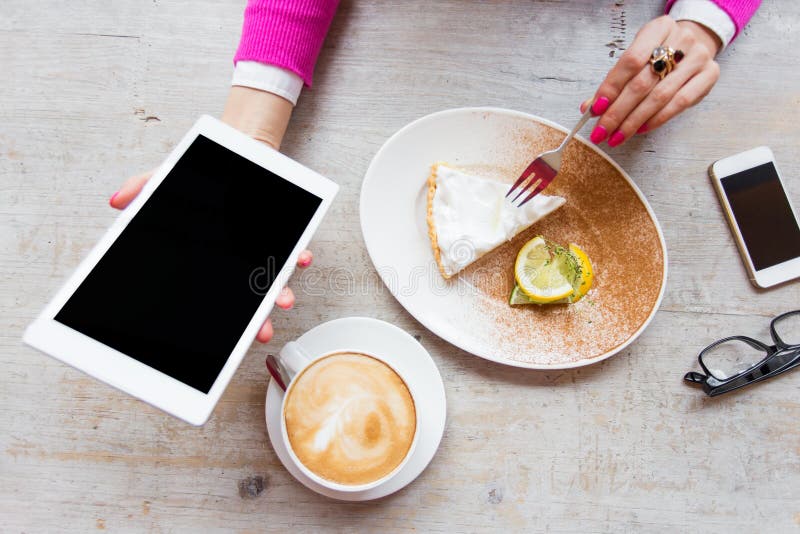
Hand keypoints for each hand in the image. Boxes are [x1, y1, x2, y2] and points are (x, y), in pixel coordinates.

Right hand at [109, 87, 305, 343]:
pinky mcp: (282, 236)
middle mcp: (236, 263)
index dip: (223, 319)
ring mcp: (260, 251)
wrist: (237, 154)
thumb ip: (142, 189)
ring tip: (284, 300)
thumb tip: (117, 200)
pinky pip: (294, 250)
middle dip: (257, 319)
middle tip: (261, 332)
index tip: (228, 337)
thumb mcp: (165, 180)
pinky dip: (300, 256)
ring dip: (281, 293)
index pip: (215, 298)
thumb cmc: (199, 179)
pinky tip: (303, 259)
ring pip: (273, 281)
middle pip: (247, 300)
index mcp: (211, 261)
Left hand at [581, 16, 720, 146]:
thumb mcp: (636, 57)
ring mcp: (697, 58)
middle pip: (642, 83)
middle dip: (618, 112)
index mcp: (658, 28)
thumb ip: (614, 81)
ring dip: (633, 121)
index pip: (630, 61)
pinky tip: (640, 129)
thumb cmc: (660, 52)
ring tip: (617, 136)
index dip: (611, 88)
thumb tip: (590, 107)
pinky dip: (656, 119)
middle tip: (602, 131)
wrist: (696, 43)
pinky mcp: (709, 75)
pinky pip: (679, 103)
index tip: (595, 109)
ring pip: (659, 96)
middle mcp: (681, 40)